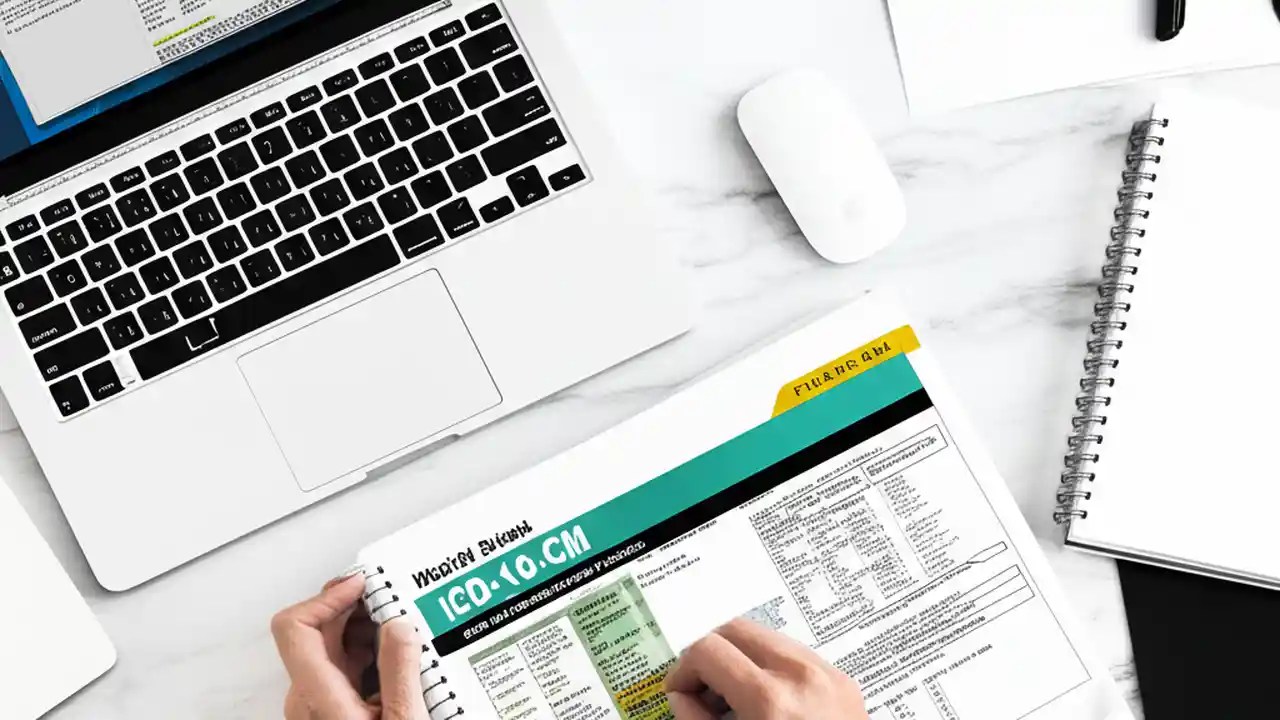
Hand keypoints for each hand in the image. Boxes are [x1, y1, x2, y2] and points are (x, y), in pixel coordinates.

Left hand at [272, 575, 428, 719]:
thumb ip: (399, 672)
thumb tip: (399, 626)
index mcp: (316, 696)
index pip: (296, 627)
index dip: (327, 597)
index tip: (359, 586)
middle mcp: (307, 697)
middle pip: (314, 630)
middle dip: (352, 606)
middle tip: (386, 595)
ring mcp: (315, 703)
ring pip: (327, 646)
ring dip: (360, 625)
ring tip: (396, 621)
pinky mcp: (329, 708)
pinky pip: (338, 665)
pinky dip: (363, 647)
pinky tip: (392, 651)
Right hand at [665, 618, 867, 719]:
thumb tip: (682, 697)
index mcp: (770, 700)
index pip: (709, 651)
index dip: (685, 670)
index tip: (681, 692)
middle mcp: (800, 675)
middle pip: (735, 630)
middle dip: (710, 656)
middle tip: (702, 689)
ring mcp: (827, 674)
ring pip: (766, 636)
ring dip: (740, 659)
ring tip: (734, 699)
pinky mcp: (844, 680)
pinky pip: (794, 654)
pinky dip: (770, 668)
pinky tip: (766, 702)